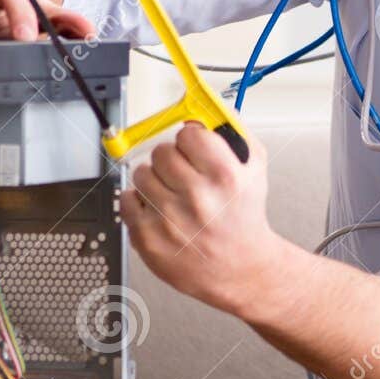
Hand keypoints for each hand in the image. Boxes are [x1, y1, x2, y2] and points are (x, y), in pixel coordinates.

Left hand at [121, 122, 281, 315]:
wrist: (240, 268)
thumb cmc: (243, 219)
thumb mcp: (254, 171)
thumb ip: (233, 133)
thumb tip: (206, 110)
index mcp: (225, 177)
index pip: (187, 135)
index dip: (189, 142)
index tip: (192, 151)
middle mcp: (197, 198)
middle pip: (161, 152)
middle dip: (170, 160)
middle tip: (181, 175)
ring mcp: (169, 219)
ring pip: (141, 173)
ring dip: (153, 180)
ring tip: (171, 195)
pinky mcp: (148, 237)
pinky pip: (125, 199)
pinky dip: (138, 202)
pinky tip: (158, 211)